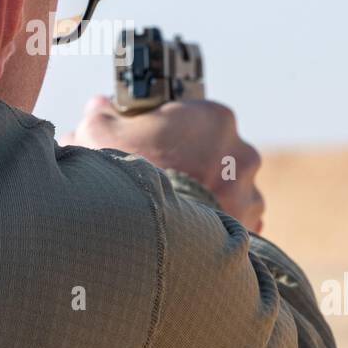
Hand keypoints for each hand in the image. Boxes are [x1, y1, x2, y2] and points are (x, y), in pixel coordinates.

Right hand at [60, 95, 264, 232]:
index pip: (192, 116)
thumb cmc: (131, 181)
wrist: (151, 240)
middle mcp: (241, 152)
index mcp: (214, 119)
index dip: (167, 130)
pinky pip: (234, 220)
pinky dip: (215, 224)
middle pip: (212, 152)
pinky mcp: (249, 226)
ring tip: (174, 210)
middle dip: (189, 163)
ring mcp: (249, 192)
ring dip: (205, 194)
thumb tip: (100, 106)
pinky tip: (189, 230)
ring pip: (226, 188)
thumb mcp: (99, 134)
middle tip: (159, 177)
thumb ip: (102, 114)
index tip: (150, 144)